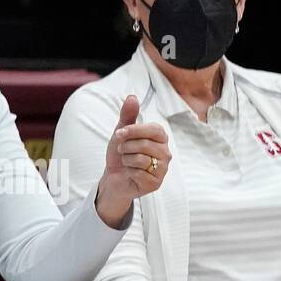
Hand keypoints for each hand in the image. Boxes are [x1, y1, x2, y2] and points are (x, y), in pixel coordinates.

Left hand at [96, 95, 169, 227]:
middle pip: (145, 144)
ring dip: (126, 159)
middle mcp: (165, 153)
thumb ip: (128, 115)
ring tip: (127, 161)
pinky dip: (129, 172)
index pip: (154, 129)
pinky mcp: (156, 183)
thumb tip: (132, 97)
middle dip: (126, 147)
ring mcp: (163, 169)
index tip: (119, 133)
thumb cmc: (121, 152)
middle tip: (122, 150)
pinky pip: (139, 173)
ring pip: (141, 159)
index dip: (134, 130)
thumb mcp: (121, 132)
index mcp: (160, 138)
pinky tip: (130, 173)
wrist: (114, 176)